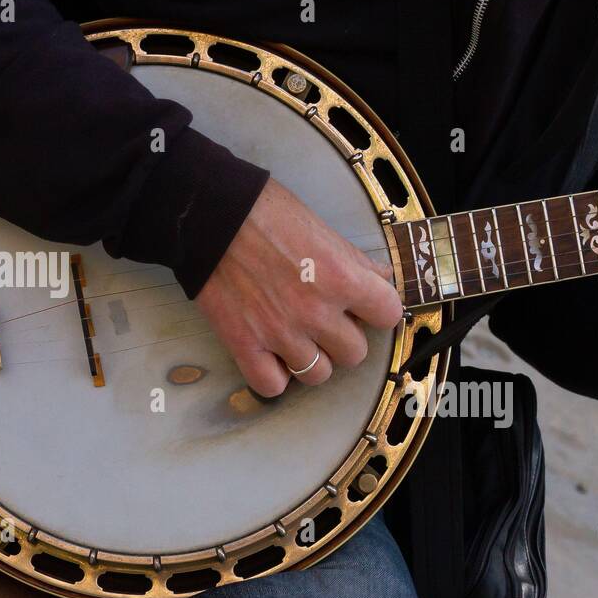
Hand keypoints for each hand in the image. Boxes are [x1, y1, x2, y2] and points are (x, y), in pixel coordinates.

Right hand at [195, 177, 402, 396]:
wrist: (209, 214)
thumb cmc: (265, 212)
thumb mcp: (321, 228)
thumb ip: (354, 260)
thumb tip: (381, 278)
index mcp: (341, 278)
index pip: (388, 314)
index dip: (379, 310)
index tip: (367, 306)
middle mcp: (315, 312)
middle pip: (355, 354)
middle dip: (344, 338)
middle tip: (327, 320)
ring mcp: (279, 333)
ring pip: (318, 374)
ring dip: (313, 360)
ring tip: (299, 338)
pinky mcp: (244, 344)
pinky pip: (272, 386)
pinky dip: (275, 376)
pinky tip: (273, 356)